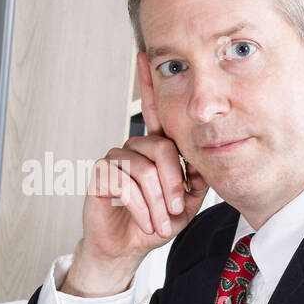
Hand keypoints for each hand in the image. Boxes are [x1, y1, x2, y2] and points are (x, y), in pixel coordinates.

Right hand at [69, 69, 208, 295]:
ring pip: (144, 169)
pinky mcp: (100, 174)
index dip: (148, 84)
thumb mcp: (187, 204)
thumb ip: (196, 180)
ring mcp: (115, 159)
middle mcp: (134, 148)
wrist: (126, 248)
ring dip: (157, 202)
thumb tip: (203, 161)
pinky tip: (143, 220)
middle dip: (172, 184)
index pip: (154, 112)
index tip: (145, 55)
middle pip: (161, 148)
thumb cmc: (154, 224)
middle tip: (176, 210)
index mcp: (155, 149)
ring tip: (159, 222)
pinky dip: (140, 207)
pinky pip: (125, 183)